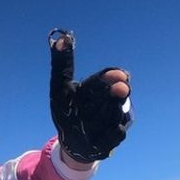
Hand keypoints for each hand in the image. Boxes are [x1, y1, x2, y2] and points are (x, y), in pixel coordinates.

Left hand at [48, 29, 132, 161]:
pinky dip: (109, 133)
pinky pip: (116, 133)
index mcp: (96, 87)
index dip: (113, 75)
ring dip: (111, 113)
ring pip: (116, 113)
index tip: (118, 74)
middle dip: (117, 92)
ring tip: (100, 117)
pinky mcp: (116, 137)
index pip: (106, 78)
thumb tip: (60, 38)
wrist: (72, 142)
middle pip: (115, 94)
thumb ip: (61, 65)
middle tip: (121, 88)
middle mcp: (108, 101)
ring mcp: (115, 118)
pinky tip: (102, 135)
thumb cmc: (65, 111)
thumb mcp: (59, 88)